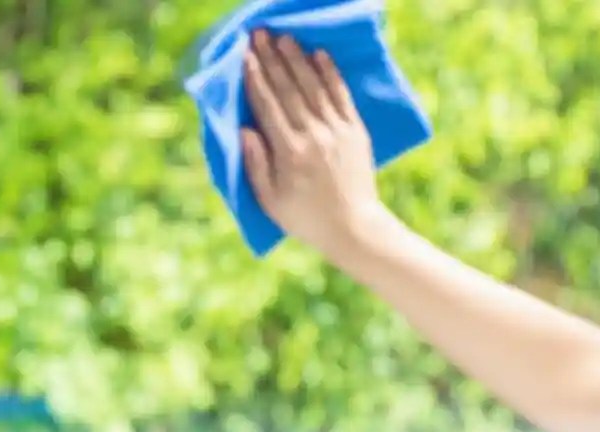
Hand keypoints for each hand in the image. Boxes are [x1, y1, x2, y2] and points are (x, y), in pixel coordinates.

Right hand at [243, 31, 387, 257]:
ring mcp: (337, 131)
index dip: (255, 79)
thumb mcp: (269, 200)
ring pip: (314, 87)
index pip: (268, 106)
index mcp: (289, 153)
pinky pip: (341, 96)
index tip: (244, 57)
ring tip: (284, 38)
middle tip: (259, 36)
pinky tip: (320, 55)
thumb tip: (245, 129)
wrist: (353, 227)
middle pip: (289, 90)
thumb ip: (256, 163)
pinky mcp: (355, 131)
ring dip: (297, 60)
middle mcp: (313, 136)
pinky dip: (330, 74)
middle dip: (272, 60)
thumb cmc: (304, 218)